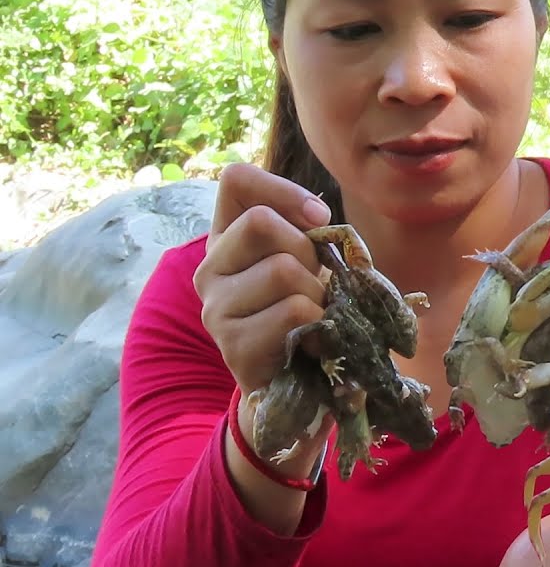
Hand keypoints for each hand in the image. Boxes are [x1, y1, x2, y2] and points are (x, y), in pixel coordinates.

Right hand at [193, 161, 337, 504]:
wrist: (301, 385)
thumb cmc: (312, 312)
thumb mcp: (312, 264)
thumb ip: (310, 235)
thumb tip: (322, 222)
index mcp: (227, 238)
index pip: (235, 181)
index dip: (283, 190)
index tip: (318, 218)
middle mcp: (209, 269)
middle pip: (259, 223)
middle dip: (305, 248)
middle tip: (317, 280)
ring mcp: (216, 310)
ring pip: (282, 269)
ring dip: (317, 292)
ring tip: (316, 315)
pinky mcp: (234, 347)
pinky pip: (292, 312)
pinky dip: (319, 322)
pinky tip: (314, 338)